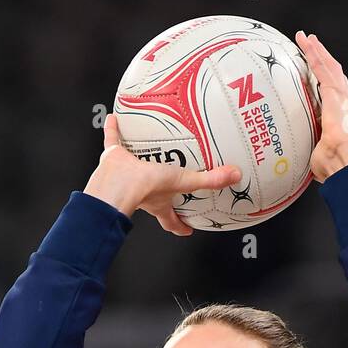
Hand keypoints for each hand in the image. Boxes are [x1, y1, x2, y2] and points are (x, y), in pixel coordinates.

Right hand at [83, 113, 240, 235]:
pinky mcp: (113, 159)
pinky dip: (113, 130)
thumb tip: (234, 176)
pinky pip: (114, 141)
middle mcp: (143, 193)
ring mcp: (127, 175)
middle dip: (160, 194)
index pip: (171, 221)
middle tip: (167, 183)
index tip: (187, 228)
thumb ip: (209, 180)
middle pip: (154, 197)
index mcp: (159, 202)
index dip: (180, 226)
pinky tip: (116, 118)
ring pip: (135, 169)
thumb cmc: (147, 188)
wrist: (120, 182)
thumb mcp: (185, 182)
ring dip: (139, 158)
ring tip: (143, 145)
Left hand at [295, 31, 347, 181]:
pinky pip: (322, 68)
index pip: (332, 94)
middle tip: (312, 46)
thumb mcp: (319, 156)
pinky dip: (314, 54)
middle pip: (332, 74)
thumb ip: (313, 152)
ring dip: (317, 51)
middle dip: (322, 59)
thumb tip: (306, 164)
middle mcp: (344, 103)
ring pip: (328, 66)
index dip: (326, 81)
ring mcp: (340, 97)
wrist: (345, 162)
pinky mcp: (334, 94)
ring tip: (307, 39)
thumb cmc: (334, 166)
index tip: (317, 74)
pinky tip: (307, 43)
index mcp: (342, 117)